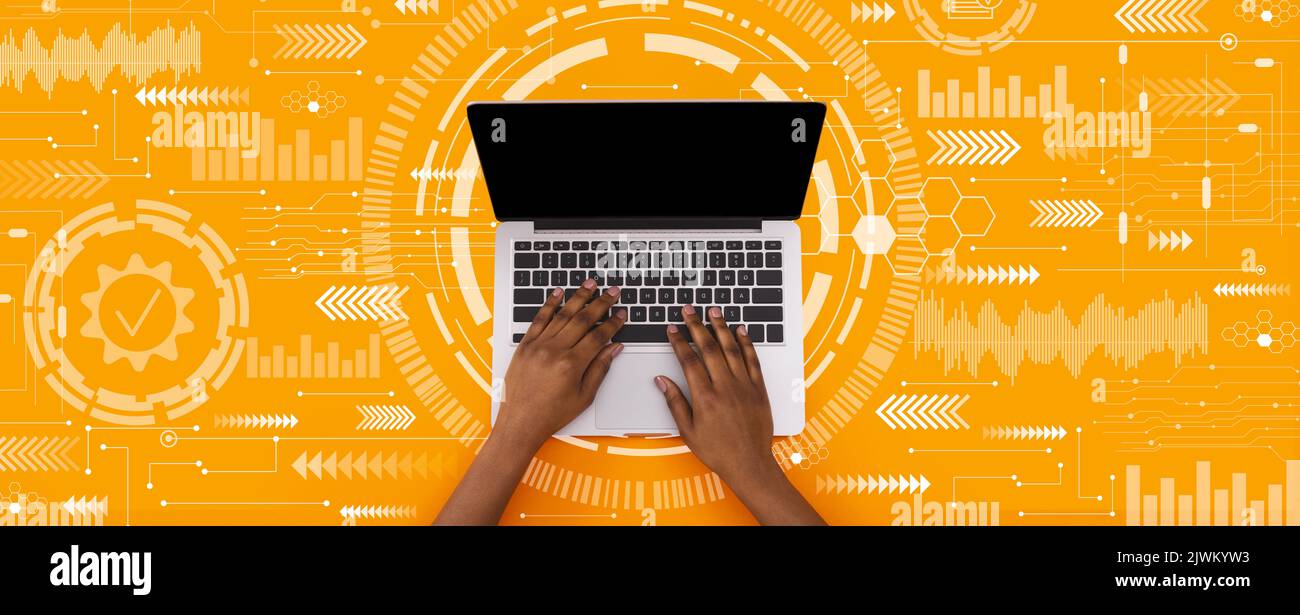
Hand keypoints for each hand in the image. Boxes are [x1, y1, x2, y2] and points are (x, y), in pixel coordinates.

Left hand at [495, 279, 625, 447]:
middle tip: (613, 291)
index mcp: (572, 365)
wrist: (519, 423)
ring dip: (578, 297)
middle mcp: (554, 351)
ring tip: (591, 284)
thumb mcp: (584, 396)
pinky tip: (558, 293)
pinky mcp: (524, 346)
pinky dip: (549, 304)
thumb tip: (614, 348)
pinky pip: (538, 319)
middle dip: (601, 303)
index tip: (622, 313)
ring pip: (562, 314)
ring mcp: (537, 346)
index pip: (599, 336)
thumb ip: (600, 369)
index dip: (613, 323)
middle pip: (583, 319)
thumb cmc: (551, 414)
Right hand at [657, 304, 773, 482]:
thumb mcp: (688, 431)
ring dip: (721, 327)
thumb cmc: (718, 451)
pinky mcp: (759, 389)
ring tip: (714, 311)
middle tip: (689, 309)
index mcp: (704, 397)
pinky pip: (752, 360)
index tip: (672, 329)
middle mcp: (725, 387)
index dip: (679, 341)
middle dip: (697, 325)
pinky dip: (746, 343)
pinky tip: (741, 330)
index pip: (688, 360)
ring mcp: (744, 386)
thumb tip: (661, 381)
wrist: (749, 463)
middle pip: (709, 348)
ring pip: (732, 349)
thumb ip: (674, 402)